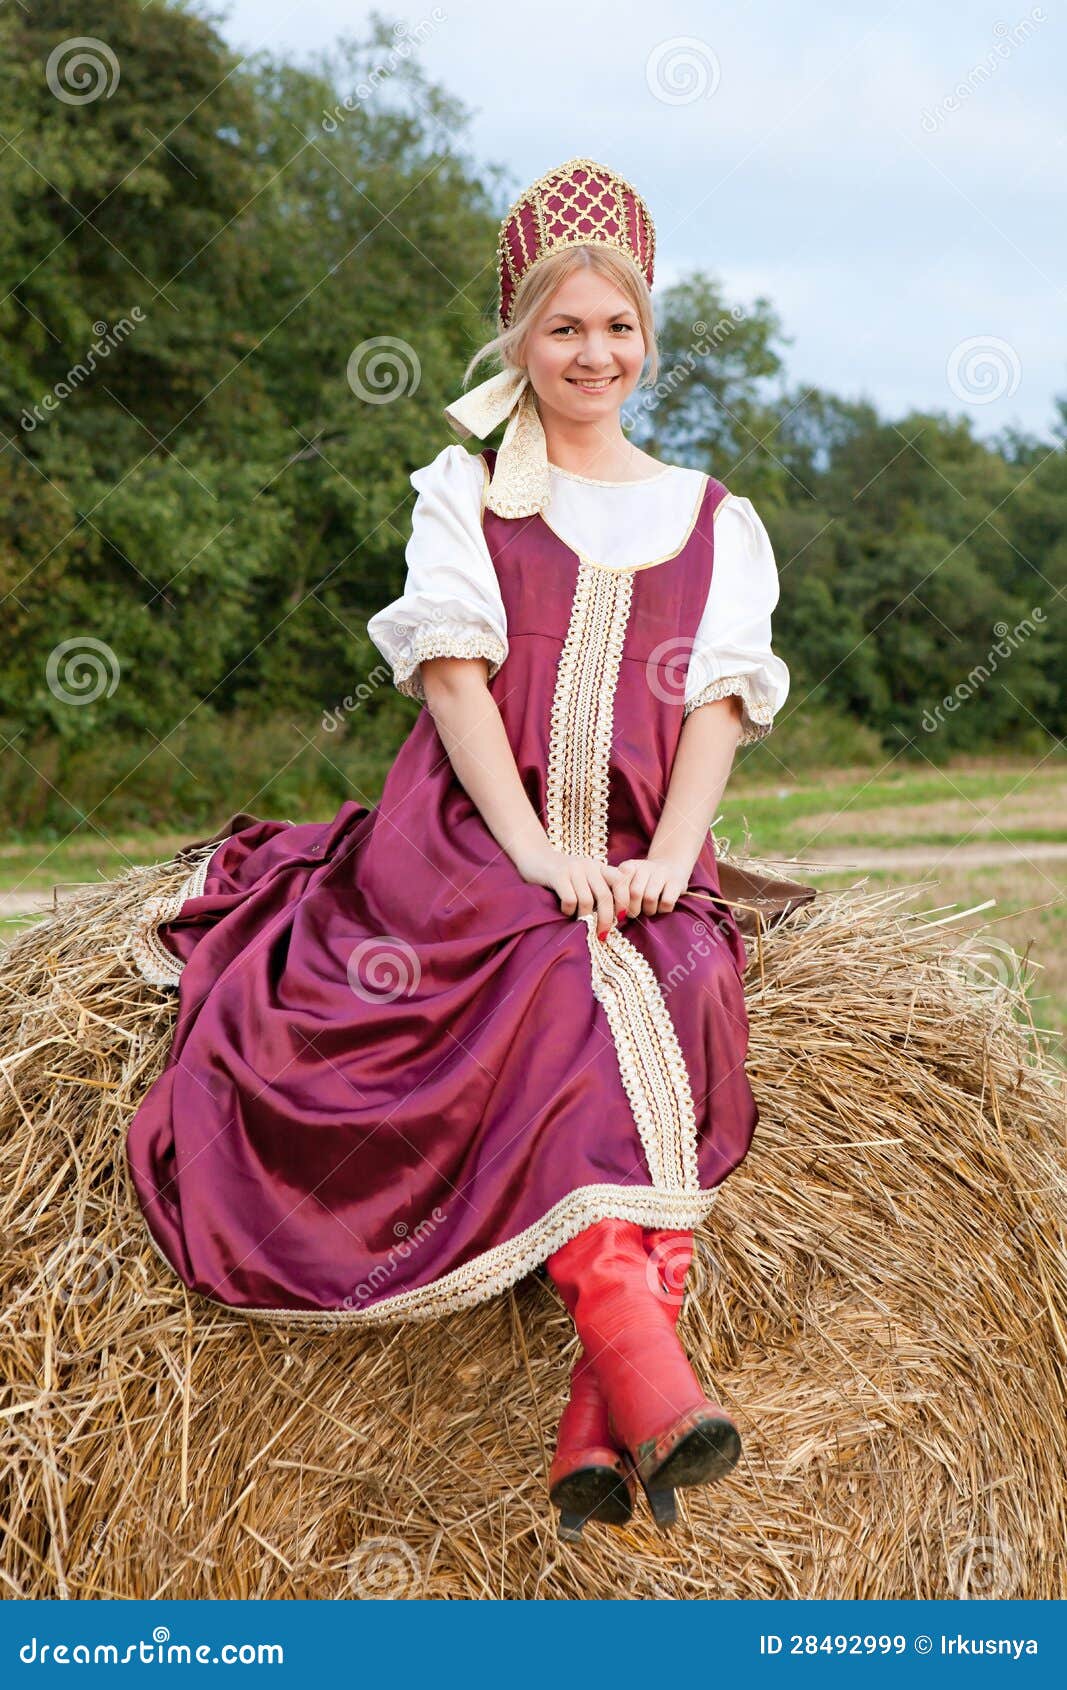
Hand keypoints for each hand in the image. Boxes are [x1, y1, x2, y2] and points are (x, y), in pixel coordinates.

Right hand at [515, 844, 631, 938]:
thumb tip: (617, 917)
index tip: (621, 918)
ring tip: (579, 922)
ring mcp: (573, 869)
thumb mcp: (584, 877)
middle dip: (606, 919)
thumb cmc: (562, 874)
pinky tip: (565, 911)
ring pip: (587, 901)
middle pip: (605, 896)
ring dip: (584, 917)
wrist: (534, 856)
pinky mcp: (557, 875)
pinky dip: (569, 911)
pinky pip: (570, 900)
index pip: (621, 881)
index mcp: (599, 867)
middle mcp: (588, 866)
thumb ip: (599, 889)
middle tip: (602, 934)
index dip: (624, 901)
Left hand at [612, 854, 695, 917]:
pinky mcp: (676, 881)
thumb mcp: (627, 881)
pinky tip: (661, 908)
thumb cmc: (643, 881)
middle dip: (634, 909)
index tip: (620, 913)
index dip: (619, 903)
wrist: (671, 866)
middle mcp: (645, 866)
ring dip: (649, 910)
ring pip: (650, 898)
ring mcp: (662, 872)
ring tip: (649, 910)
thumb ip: (615, 892)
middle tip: (636, 913)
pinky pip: (666, 902)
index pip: (619, 884)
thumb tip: (605, 912)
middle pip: (635, 893)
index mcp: (628, 866)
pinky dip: (663, 910)